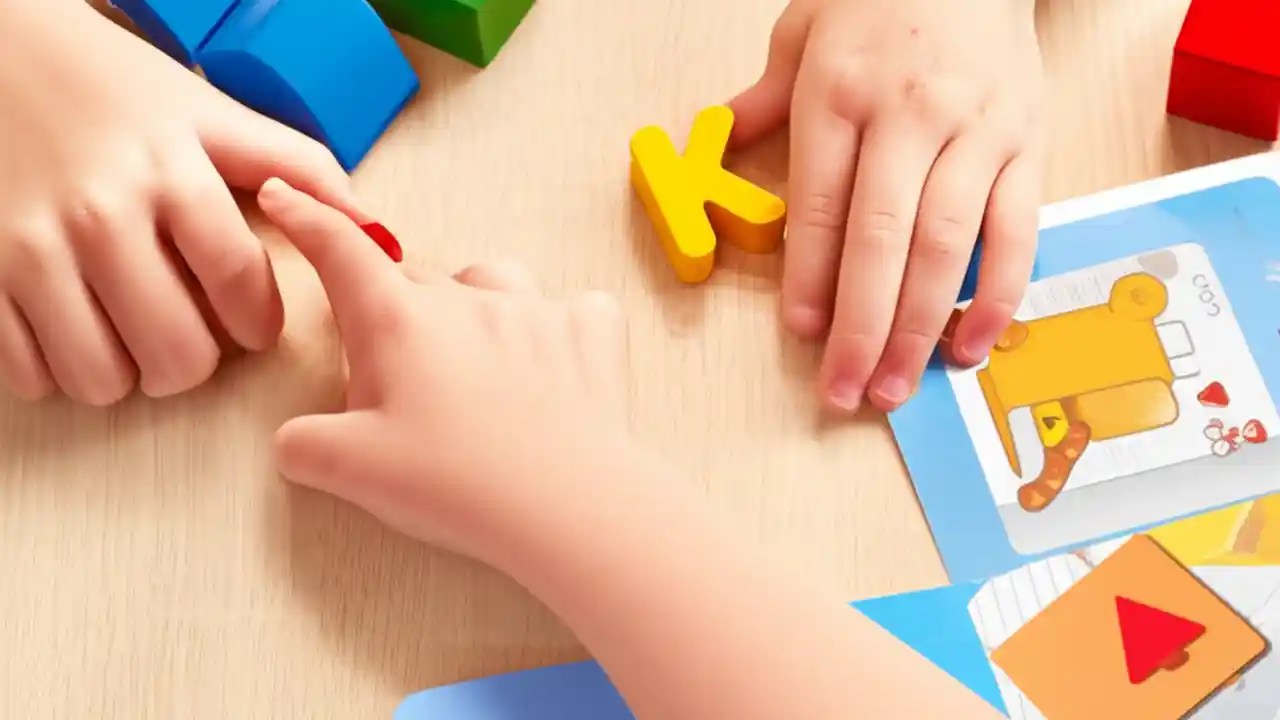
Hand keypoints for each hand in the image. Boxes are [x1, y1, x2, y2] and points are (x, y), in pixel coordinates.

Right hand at [0, 1, 359, 404]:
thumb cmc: (117, 91)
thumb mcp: (212, 113)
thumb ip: (298, 167)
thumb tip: (376, 229)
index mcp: (172, 172)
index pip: (239, 284)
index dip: (258, 323)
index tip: (255, 323)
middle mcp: (101, 214)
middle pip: (176, 352)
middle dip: (198, 362)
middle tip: (194, 337)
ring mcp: (31, 248)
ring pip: (102, 379)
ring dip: (130, 373)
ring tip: (134, 335)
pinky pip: (28, 376)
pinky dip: (60, 372)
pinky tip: (77, 333)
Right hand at [259, 179, 630, 565]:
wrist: (567, 504)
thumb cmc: (458, 485)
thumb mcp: (350, 471)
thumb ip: (303, 444)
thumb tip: (296, 439)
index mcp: (398, 322)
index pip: (339, 251)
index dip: (306, 219)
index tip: (287, 195)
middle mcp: (466, 298)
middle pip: (417, 283)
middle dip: (401, 320)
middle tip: (409, 389)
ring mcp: (535, 308)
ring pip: (492, 283)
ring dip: (476, 309)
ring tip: (478, 369)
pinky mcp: (591, 328)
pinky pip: (571, 310)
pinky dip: (558, 333)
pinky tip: (554, 375)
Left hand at [729, 0, 1043, 412]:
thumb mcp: (804, 31)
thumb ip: (764, 99)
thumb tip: (714, 142)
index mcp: (840, 93)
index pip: (820, 205)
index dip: (810, 278)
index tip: (802, 335)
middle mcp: (910, 116)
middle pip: (881, 240)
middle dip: (861, 328)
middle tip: (843, 393)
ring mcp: (976, 132)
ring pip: (947, 247)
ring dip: (920, 329)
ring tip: (894, 387)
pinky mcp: (1029, 144)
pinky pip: (1017, 232)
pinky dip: (998, 297)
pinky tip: (972, 347)